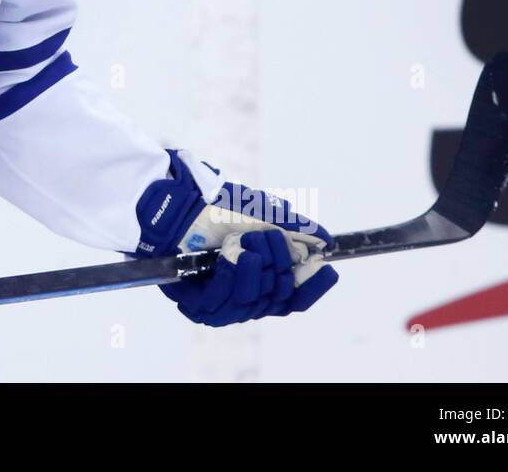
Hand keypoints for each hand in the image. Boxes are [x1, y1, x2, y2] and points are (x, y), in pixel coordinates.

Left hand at [165, 183, 337, 326]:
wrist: (181, 203)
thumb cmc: (219, 208)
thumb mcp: (264, 213)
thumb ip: (294, 228)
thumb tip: (324, 240)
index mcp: (261, 280)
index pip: (294, 300)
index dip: (312, 288)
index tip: (327, 270)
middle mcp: (244, 296)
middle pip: (277, 300)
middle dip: (278, 264)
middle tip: (269, 237)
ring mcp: (220, 303)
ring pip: (251, 303)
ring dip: (253, 268)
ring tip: (244, 242)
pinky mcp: (195, 304)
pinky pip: (222, 301)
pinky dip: (231, 276)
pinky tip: (230, 256)